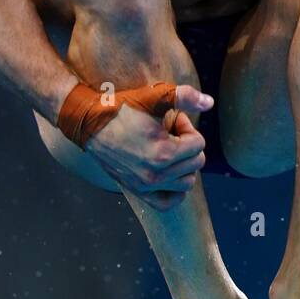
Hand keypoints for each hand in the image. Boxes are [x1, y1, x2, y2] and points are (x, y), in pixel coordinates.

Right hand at [87, 83, 211, 210]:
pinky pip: (168, 203)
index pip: (198, 144)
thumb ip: (185, 97)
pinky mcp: (137, 191)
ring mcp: (146, 186)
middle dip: (187, 144)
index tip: (170, 120)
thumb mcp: (154, 96)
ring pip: (187, 182)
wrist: (89, 123)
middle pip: (195, 163)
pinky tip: (170, 173)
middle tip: (168, 132)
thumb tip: (210, 103)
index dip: (186, 127)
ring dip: (183, 165)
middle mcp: (156, 174)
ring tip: (166, 149)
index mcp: (164, 152)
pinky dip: (175, 190)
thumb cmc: (122, 108)